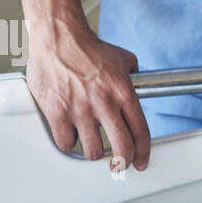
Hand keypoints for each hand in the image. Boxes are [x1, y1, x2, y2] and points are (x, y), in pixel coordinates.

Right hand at [25, 24, 150, 171]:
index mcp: (123, 93)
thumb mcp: (122, 59)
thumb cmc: (87, 47)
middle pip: (122, 148)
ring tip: (92, 145)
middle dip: (123, 162)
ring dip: (94, 152)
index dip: (144, 153)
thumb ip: (134, 75)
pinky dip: (69, 142)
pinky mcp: (57, 112)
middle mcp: (104, 104)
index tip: (141, 161)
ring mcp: (80, 110)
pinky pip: (66, 142)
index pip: (141, 133)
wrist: (59, 36)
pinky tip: (71, 135)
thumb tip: (140, 81)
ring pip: (93, 151)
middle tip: (119, 165)